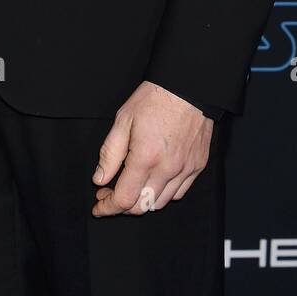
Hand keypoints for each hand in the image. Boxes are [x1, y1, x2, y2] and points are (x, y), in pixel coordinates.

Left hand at [91, 81, 212, 215]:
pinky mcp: (197, 167)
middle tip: (109, 193)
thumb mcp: (122, 121)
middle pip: (142, 206)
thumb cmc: (153, 100)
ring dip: (142, 202)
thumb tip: (99, 178)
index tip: (99, 206)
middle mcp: (168, 169)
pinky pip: (179, 192)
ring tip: (130, 187)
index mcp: (146, 157)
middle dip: (122, 206)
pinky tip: (152, 182)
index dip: (108, 207)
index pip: (124, 198)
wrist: (187, 87)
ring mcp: (185, 170)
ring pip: (161, 203)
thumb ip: (110, 154)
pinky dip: (162, 194)